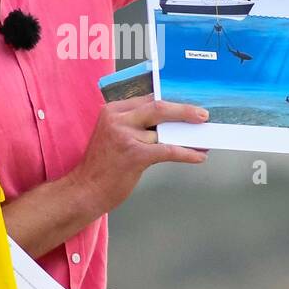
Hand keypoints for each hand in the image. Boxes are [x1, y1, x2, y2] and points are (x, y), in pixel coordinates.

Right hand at [70, 95, 207, 215]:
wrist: (85, 189)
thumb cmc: (103, 165)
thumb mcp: (113, 134)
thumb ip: (135, 124)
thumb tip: (169, 122)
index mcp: (113, 110)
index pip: (148, 99)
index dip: (170, 101)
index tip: (187, 104)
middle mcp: (118, 119)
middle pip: (158, 107)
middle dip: (184, 110)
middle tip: (203, 115)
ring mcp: (125, 136)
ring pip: (165, 131)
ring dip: (187, 136)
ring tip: (202, 139)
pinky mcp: (134, 155)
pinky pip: (168, 150)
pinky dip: (186, 153)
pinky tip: (198, 156)